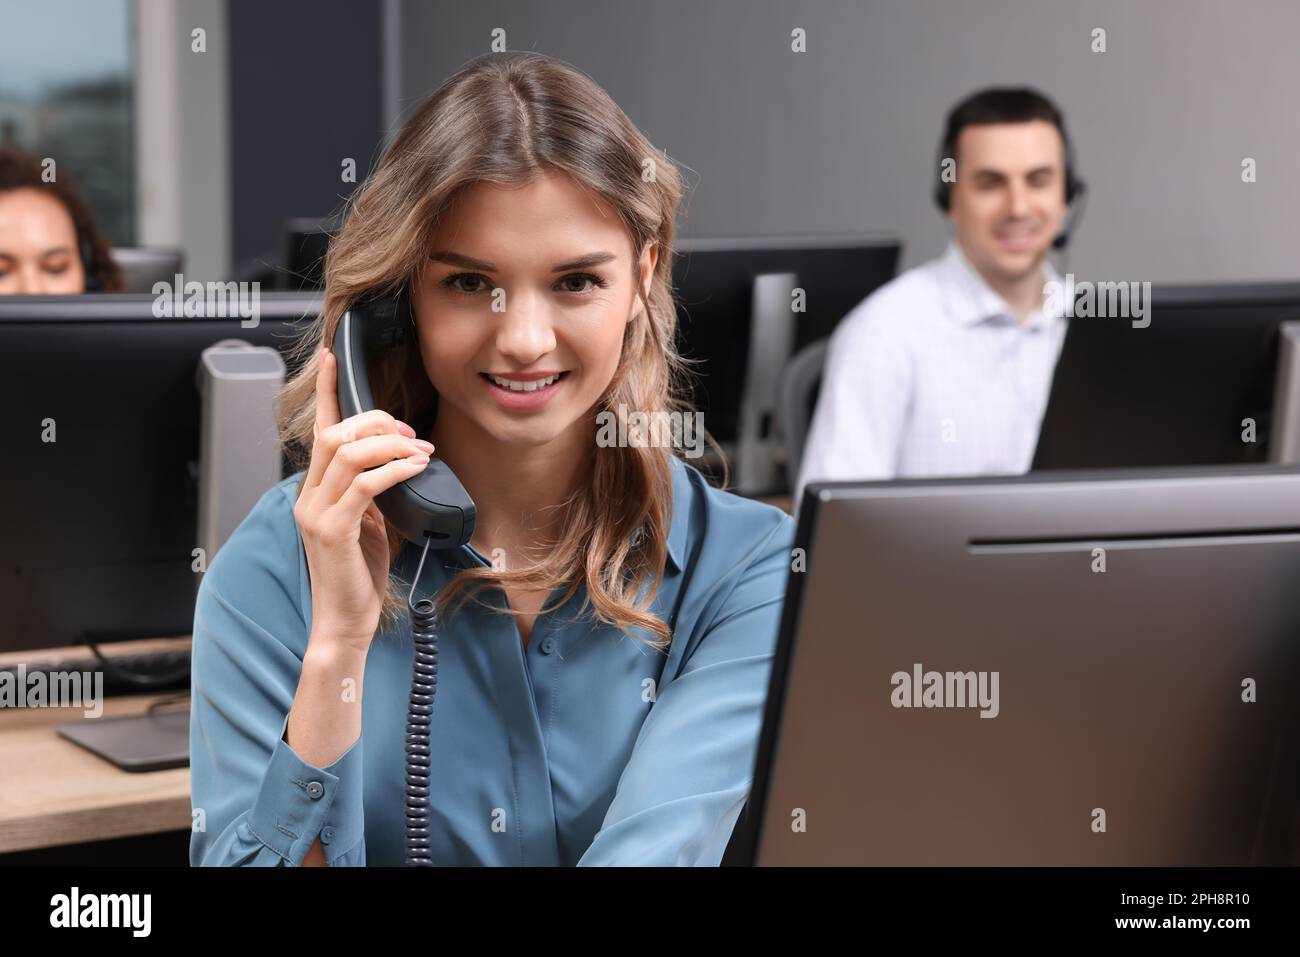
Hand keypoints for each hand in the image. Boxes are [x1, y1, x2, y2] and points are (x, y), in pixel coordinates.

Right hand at [293, 346, 433, 651]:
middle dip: (377, 421)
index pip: (318, 430)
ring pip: (347, 452)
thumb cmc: (361, 576)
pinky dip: (394, 469)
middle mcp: (309, 496)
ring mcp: (316, 512)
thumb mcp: (371, 524)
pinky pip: (364, 484)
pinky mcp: (331, 531)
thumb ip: (374, 491)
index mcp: (316, 490)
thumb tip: (400, 462)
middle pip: (335, 433)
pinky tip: (416, 468)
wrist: (347, 623)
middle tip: (412, 434)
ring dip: (390, 444)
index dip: (326, 392)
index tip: (335, 358)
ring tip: (420, 452)